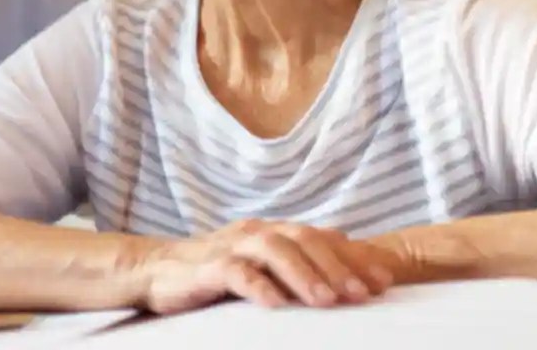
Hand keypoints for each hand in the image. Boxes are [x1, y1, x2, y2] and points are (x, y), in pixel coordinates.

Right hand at [138, 219, 399, 313]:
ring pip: (274, 249)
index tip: (383, 281)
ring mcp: (231, 245)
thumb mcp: (258, 269)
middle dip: (337, 265)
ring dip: (305, 274)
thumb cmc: (211, 274)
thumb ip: (292, 270)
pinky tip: (276, 305)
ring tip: (328, 301)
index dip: (354, 257)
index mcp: (272, 231)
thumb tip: (342, 286)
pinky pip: (236, 272)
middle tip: (363, 293)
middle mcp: (256, 231)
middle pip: (303, 239)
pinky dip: (259, 286)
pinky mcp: (207, 266)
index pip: (321, 237)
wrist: (153, 270)